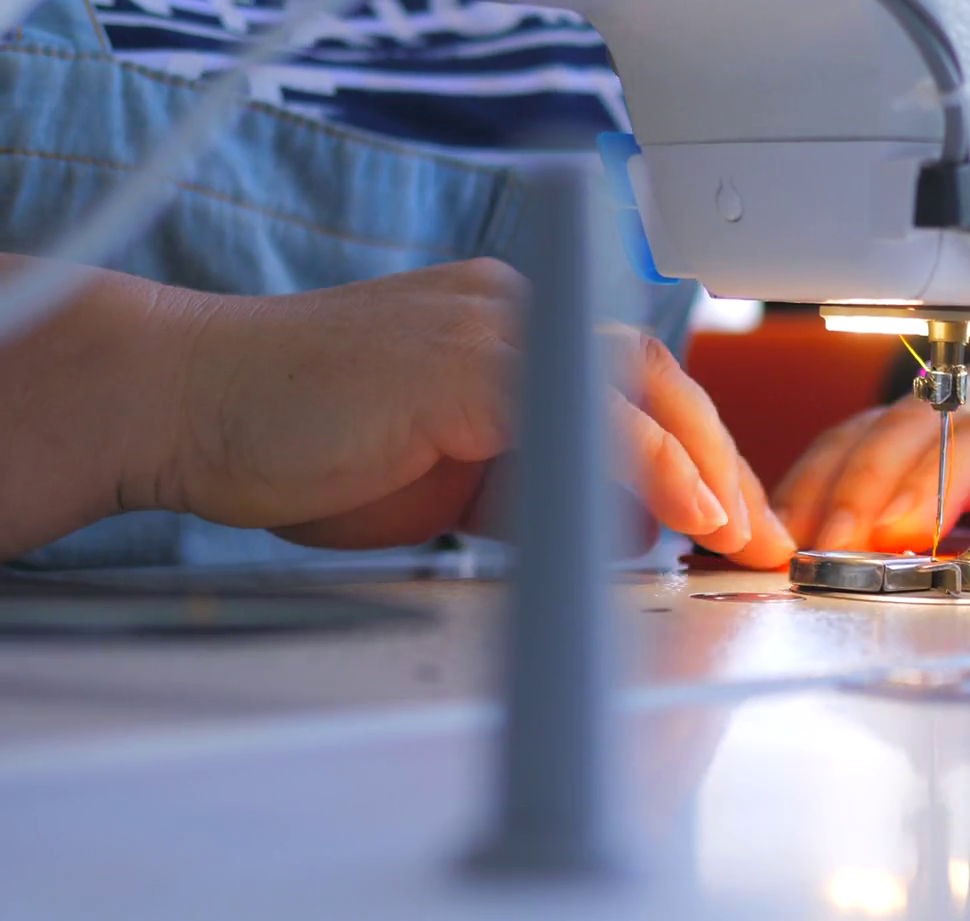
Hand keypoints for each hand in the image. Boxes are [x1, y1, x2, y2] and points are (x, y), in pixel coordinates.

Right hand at [146, 259, 793, 567]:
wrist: (184, 404)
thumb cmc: (296, 441)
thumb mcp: (446, 474)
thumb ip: (527, 485)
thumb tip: (617, 528)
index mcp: (507, 325)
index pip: (633, 384)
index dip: (697, 453)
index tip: (736, 519)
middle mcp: (510, 309)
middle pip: (657, 378)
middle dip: (723, 465)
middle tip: (763, 540)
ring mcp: (488, 326)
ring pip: (637, 387)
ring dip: (703, 468)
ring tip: (740, 536)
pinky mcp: (463, 364)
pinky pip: (584, 413)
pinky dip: (646, 465)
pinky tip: (686, 512)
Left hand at [772, 302, 969, 560]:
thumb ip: (941, 489)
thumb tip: (847, 551)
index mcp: (963, 404)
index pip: (868, 436)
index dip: (819, 484)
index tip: (781, 538)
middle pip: (913, 434)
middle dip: (859, 492)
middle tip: (826, 549)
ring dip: (934, 494)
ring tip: (896, 543)